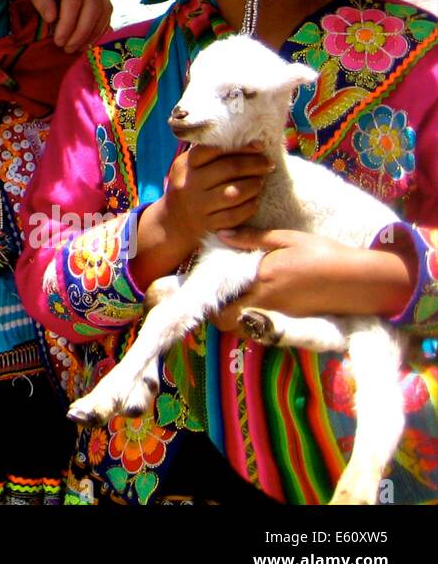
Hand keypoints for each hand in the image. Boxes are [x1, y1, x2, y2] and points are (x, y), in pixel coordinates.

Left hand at [4, 0, 111, 52]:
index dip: (68, 24)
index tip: (58, 41)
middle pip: (93, 6)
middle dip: (81, 32)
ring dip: (92, 32)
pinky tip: (87, 40)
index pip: (74, 1)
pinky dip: (99, 26)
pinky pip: (105, 8)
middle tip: (66, 49)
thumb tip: (53, 19)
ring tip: (76, 48)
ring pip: (103, 9)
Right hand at [130, 143, 271, 285]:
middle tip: (268, 164)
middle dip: (255, 164)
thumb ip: (209, 156)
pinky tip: (254, 202)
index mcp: (184, 166)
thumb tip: (249, 143)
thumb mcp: (189, 169)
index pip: (214, 149)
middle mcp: (189, 184)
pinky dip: (249, 207)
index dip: (241, 146)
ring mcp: (197, 206)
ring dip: (254, 185)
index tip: (259, 146)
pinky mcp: (207, 225)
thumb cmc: (188, 189)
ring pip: (235, 193)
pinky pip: (235, 215)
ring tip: (260, 182)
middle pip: (229, 169)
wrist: (172, 224)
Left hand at [212, 227, 416, 327]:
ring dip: (233, 319)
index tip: (202, 283)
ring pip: (242, 329)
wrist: (360, 280)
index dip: (207, 292)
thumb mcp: (288, 239)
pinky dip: (251, 321)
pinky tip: (255, 304)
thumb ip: (252, 238)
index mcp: (262, 277)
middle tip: (216, 298)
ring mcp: (280, 315)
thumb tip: (221, 234)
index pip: (222, 293)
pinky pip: (261, 328)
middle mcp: (267, 300)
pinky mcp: (291, 322)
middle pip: (226, 321)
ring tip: (234, 300)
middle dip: (216, 313)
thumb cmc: (324, 253)